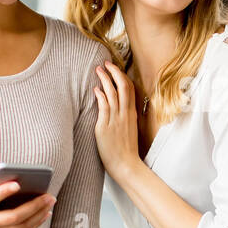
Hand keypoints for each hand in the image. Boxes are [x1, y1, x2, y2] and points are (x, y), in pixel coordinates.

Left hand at [92, 62, 140, 178]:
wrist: (126, 165)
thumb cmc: (126, 151)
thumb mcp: (128, 130)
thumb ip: (123, 118)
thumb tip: (117, 108)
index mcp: (132, 114)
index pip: (130, 89)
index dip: (122, 76)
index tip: (115, 68)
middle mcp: (125, 114)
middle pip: (123, 86)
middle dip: (114, 72)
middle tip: (106, 63)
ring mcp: (116, 119)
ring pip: (114, 93)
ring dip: (105, 79)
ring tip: (98, 70)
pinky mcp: (106, 126)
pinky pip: (105, 106)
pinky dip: (101, 95)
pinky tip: (95, 89)